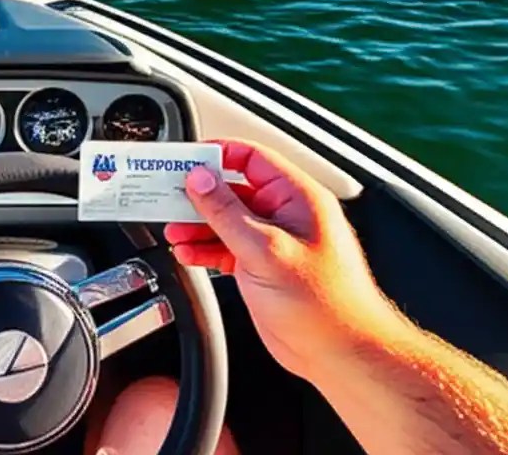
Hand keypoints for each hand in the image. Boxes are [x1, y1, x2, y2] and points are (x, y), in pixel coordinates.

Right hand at [166, 140, 409, 382]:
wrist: (339, 353)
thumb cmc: (325, 303)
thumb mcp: (265, 249)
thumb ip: (227, 212)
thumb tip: (200, 181)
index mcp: (298, 198)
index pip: (253, 158)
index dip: (218, 154)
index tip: (186, 159)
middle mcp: (286, 216)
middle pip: (234, 190)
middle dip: (200, 195)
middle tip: (168, 197)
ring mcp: (274, 243)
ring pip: (227, 221)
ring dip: (198, 225)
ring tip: (173, 230)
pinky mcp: (263, 268)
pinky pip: (228, 248)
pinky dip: (206, 249)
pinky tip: (188, 253)